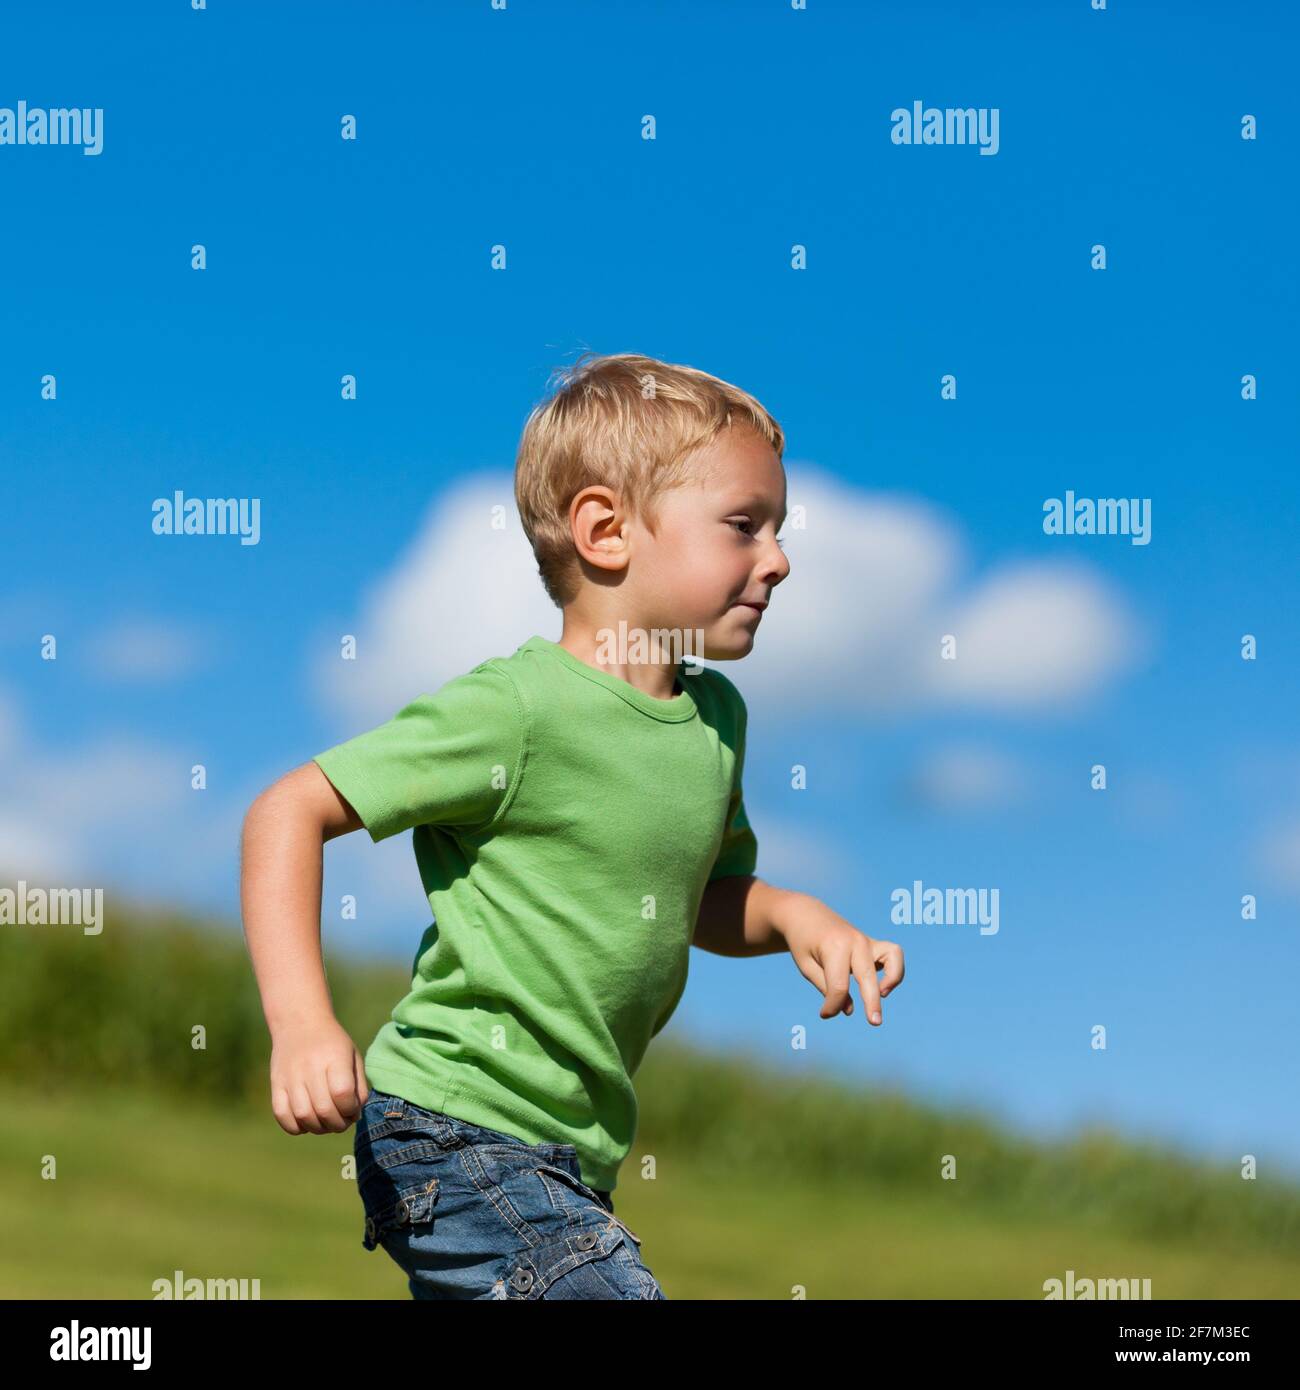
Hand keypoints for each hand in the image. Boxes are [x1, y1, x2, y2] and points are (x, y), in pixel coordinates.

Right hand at [270, 1015, 369, 1133]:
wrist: (300, 1023)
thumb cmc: (332, 1044)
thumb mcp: (353, 1056)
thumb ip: (358, 1087)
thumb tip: (354, 1116)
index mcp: (334, 1057)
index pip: (342, 1093)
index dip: (350, 1109)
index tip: (352, 1109)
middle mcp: (311, 1066)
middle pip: (324, 1109)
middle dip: (338, 1124)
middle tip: (341, 1121)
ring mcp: (290, 1076)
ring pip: (303, 1116)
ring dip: (318, 1128)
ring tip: (326, 1122)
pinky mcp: (276, 1084)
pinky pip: (282, 1116)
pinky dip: (296, 1127)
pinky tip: (307, 1121)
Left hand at [776, 893, 903, 1025]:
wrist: (805, 914)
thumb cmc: (803, 942)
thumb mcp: (807, 966)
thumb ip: (827, 987)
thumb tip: (849, 1010)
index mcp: (833, 947)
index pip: (838, 985)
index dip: (832, 1005)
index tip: (823, 1014)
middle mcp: (854, 942)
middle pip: (867, 976)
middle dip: (872, 1001)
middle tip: (874, 1023)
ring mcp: (866, 940)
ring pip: (892, 957)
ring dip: (893, 977)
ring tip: (883, 994)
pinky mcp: (872, 943)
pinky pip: (893, 954)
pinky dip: (894, 970)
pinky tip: (882, 986)